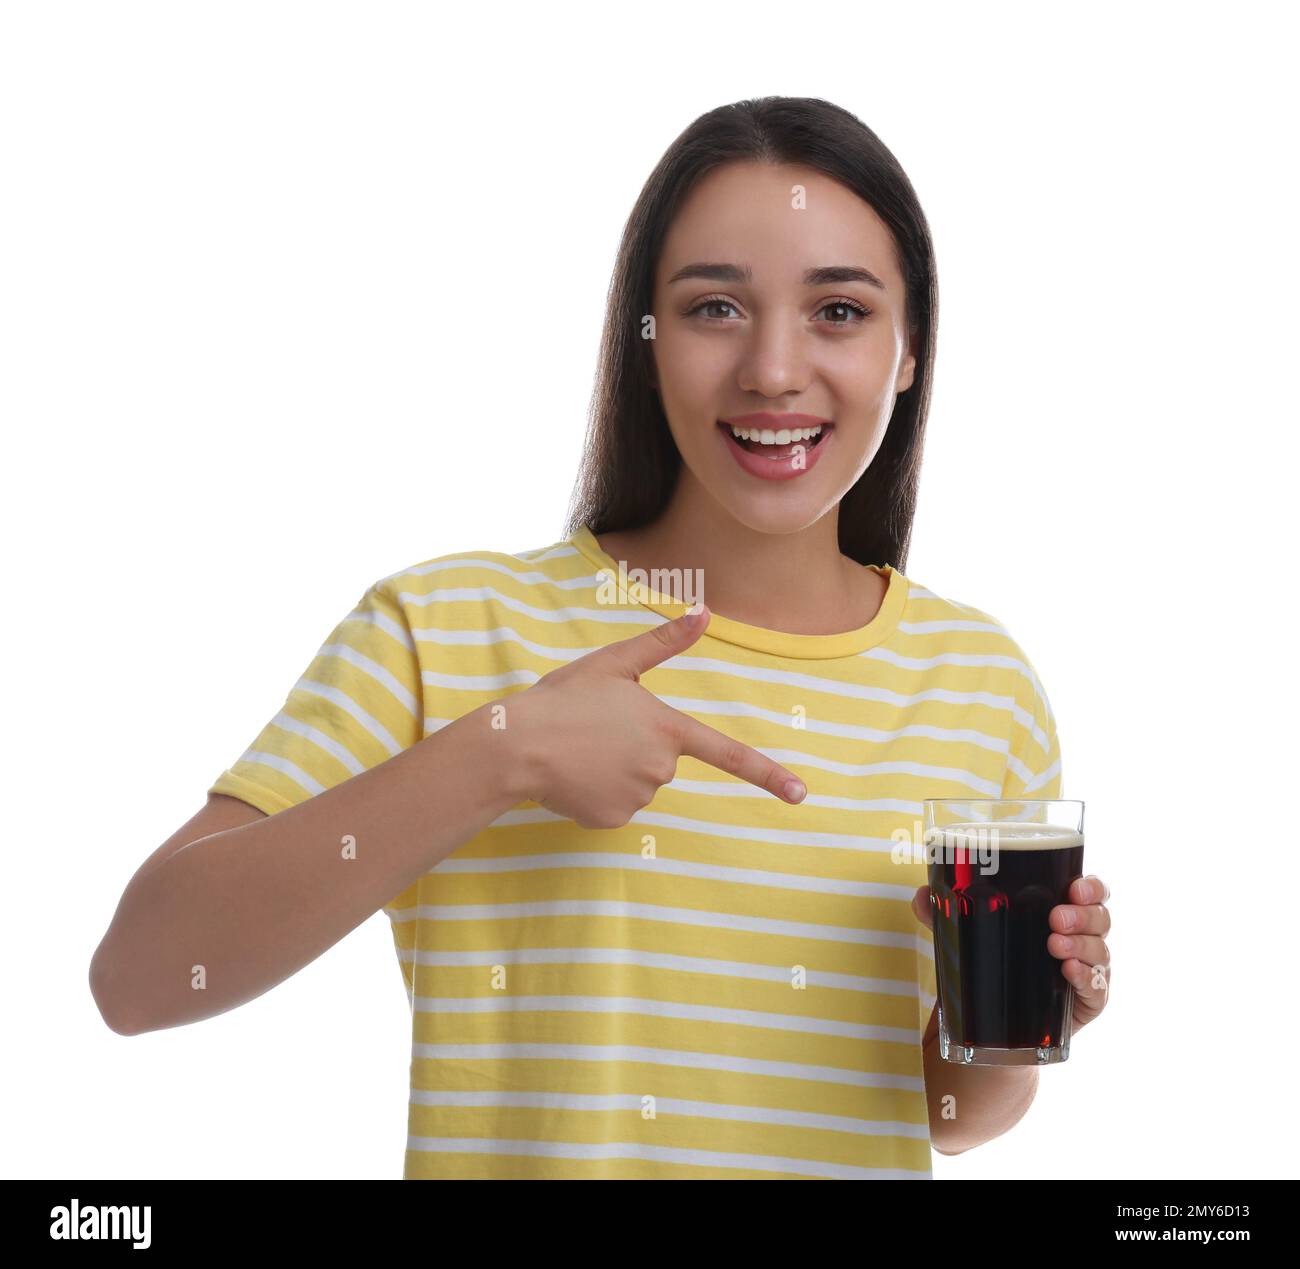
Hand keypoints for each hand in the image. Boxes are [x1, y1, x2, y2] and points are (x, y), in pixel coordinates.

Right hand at [505, 603, 808, 829]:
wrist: (517, 745)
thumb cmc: (563, 697)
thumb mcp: (614, 663)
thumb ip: (663, 642)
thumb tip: (704, 612)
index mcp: (667, 727)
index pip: (728, 754)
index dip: (769, 775)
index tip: (802, 795)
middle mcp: (661, 766)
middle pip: (662, 760)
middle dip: (634, 747)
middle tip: (594, 730)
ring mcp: (638, 796)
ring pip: (637, 783)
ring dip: (613, 770)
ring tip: (579, 750)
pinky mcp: (612, 819)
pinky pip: (614, 806)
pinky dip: (595, 793)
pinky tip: (572, 776)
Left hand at [911, 874, 1111, 1034]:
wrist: (998, 1020)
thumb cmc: (995, 961)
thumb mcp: (970, 933)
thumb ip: (943, 913)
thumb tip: (920, 895)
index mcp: (1062, 911)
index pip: (1091, 892)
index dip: (1091, 886)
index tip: (1074, 886)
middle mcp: (1082, 938)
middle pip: (1101, 918)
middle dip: (1083, 915)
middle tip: (1056, 918)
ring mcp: (1088, 970)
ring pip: (1100, 950)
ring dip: (1081, 945)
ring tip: (1055, 944)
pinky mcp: (1088, 1001)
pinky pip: (1098, 988)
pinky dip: (1086, 978)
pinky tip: (1068, 972)